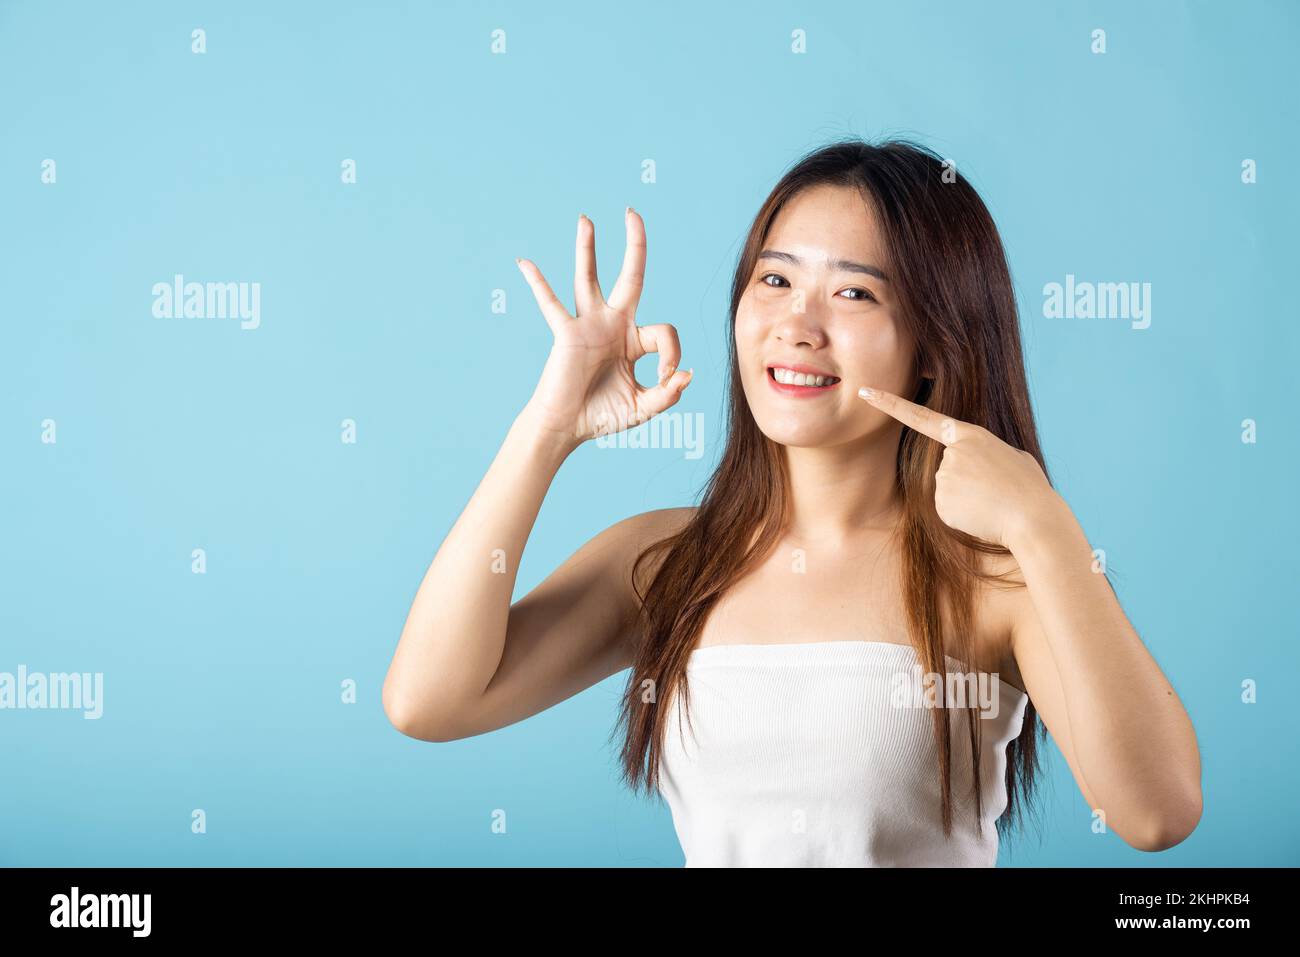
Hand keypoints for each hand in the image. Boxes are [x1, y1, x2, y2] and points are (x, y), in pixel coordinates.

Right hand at [514, 208, 693, 448]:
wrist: (567, 428)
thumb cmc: (602, 416)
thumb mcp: (644, 406)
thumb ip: (669, 393)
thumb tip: (686, 373)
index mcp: (634, 341)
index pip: (664, 331)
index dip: (673, 354)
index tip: (666, 378)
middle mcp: (612, 325)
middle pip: (629, 277)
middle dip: (634, 245)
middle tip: (632, 213)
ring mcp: (588, 325)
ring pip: (588, 278)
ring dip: (587, 248)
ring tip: (586, 219)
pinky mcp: (567, 333)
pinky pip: (550, 304)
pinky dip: (537, 283)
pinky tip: (524, 262)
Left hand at [857, 385, 1062, 550]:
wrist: (1033, 518)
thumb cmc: (1029, 488)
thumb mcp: (1014, 457)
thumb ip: (988, 453)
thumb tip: (981, 464)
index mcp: (970, 435)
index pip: (921, 417)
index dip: (890, 404)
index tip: (865, 392)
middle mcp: (951, 454)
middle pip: (944, 467)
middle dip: (965, 480)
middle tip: (993, 490)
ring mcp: (943, 478)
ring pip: (945, 490)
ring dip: (965, 498)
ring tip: (991, 502)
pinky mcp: (940, 503)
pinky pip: (946, 510)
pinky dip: (961, 515)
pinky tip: (981, 515)